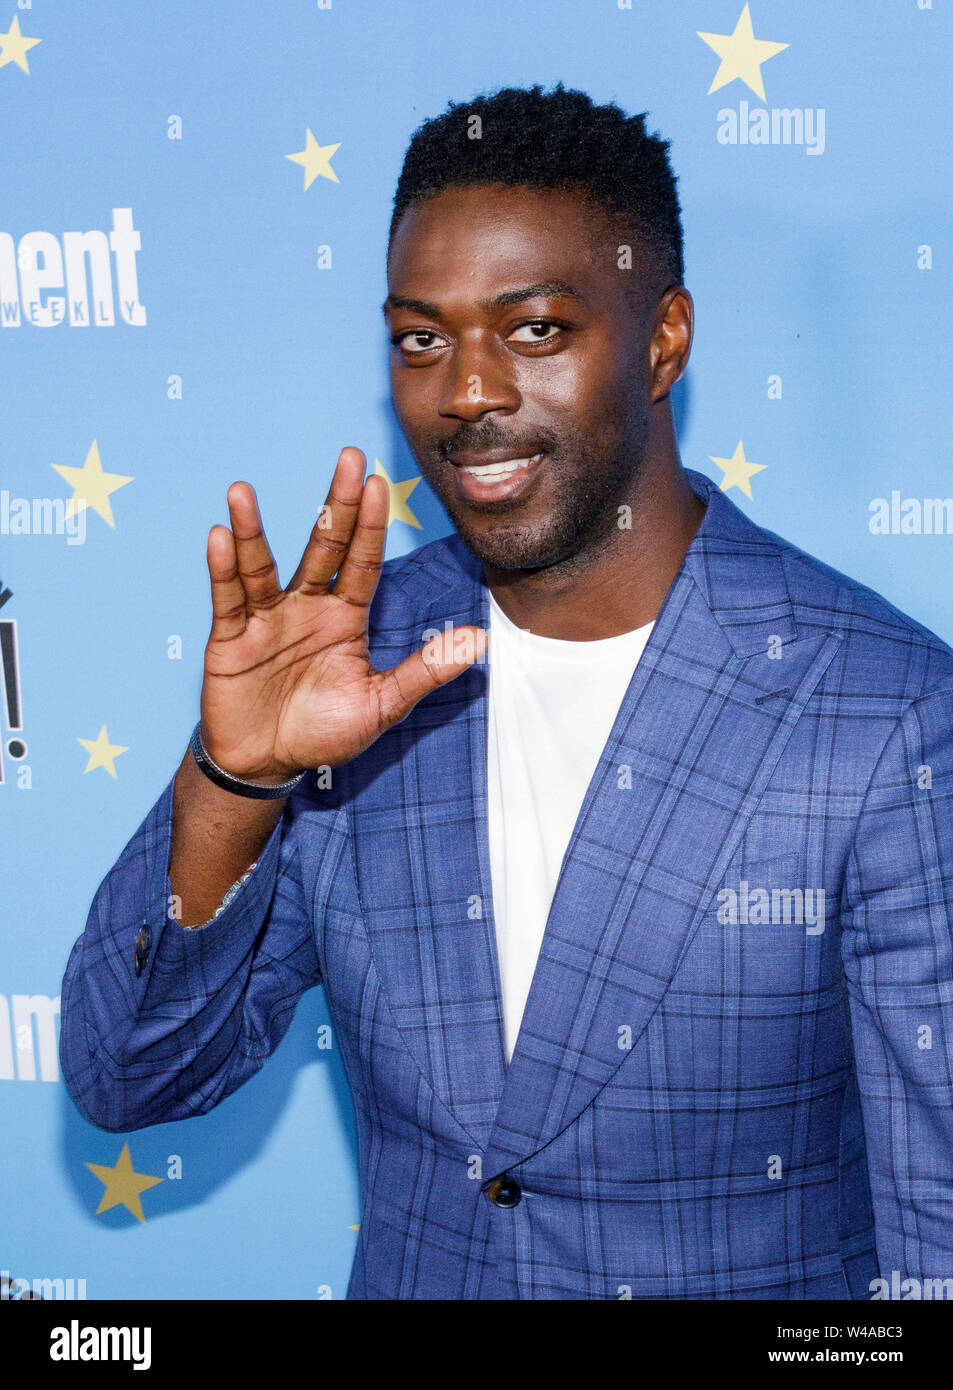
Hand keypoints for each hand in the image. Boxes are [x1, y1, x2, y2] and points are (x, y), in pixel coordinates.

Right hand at [200, 447, 486, 781]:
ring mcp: (266, 619)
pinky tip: (220, 537)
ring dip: (253, 530)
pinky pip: (226, 599)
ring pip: (262, 567)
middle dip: (335, 504)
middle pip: (322, 547)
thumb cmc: (323, 732)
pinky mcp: (230, 638)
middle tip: (349, 458)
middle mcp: (307, 607)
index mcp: (345, 618)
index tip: (379, 483)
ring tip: (243, 492)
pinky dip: (223, 570)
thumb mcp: (381, 705)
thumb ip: (424, 672)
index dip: (370, 525)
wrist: (268, 764)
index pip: (362, 563)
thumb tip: (479, 641)